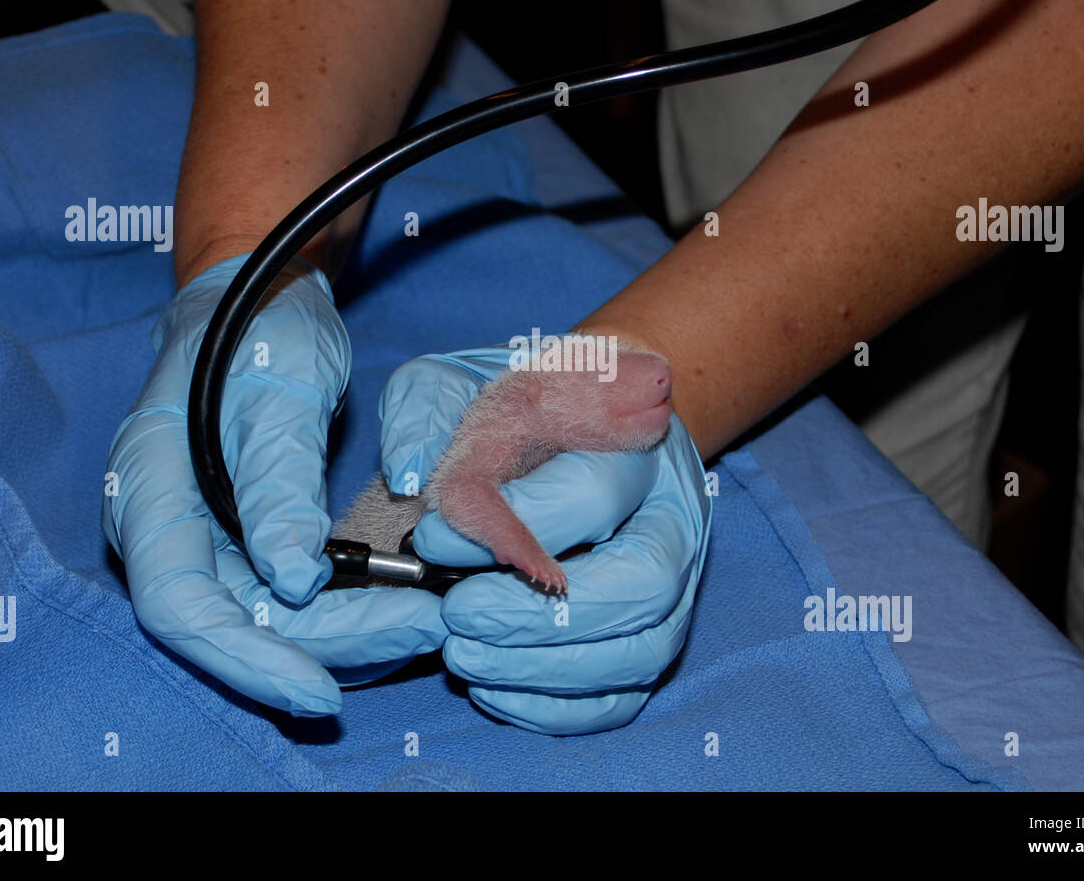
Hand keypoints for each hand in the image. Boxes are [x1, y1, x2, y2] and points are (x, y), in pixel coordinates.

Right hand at [102, 253, 445, 715]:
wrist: (262, 299)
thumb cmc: (258, 327)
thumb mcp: (276, 389)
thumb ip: (276, 482)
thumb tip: (293, 580)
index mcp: (151, 488)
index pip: (180, 604)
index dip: (245, 656)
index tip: (321, 689)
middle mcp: (170, 528)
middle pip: (236, 623)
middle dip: (328, 644)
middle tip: (420, 630)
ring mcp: (208, 538)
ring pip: (271, 618)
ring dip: (347, 631)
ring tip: (425, 621)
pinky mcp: (248, 539)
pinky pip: (291, 596)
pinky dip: (346, 609)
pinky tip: (399, 608)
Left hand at [378, 344, 711, 734]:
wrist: (585, 422)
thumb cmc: (520, 409)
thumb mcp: (464, 378)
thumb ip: (426, 404)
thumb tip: (409, 468)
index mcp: (637, 444)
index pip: (594, 493)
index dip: (516, 525)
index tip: (432, 535)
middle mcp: (672, 519)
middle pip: (639, 583)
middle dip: (538, 613)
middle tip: (456, 613)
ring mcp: (674, 585)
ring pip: (641, 649)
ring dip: (546, 667)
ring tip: (464, 653)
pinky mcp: (651, 636)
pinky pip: (625, 694)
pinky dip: (559, 706)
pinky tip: (495, 686)